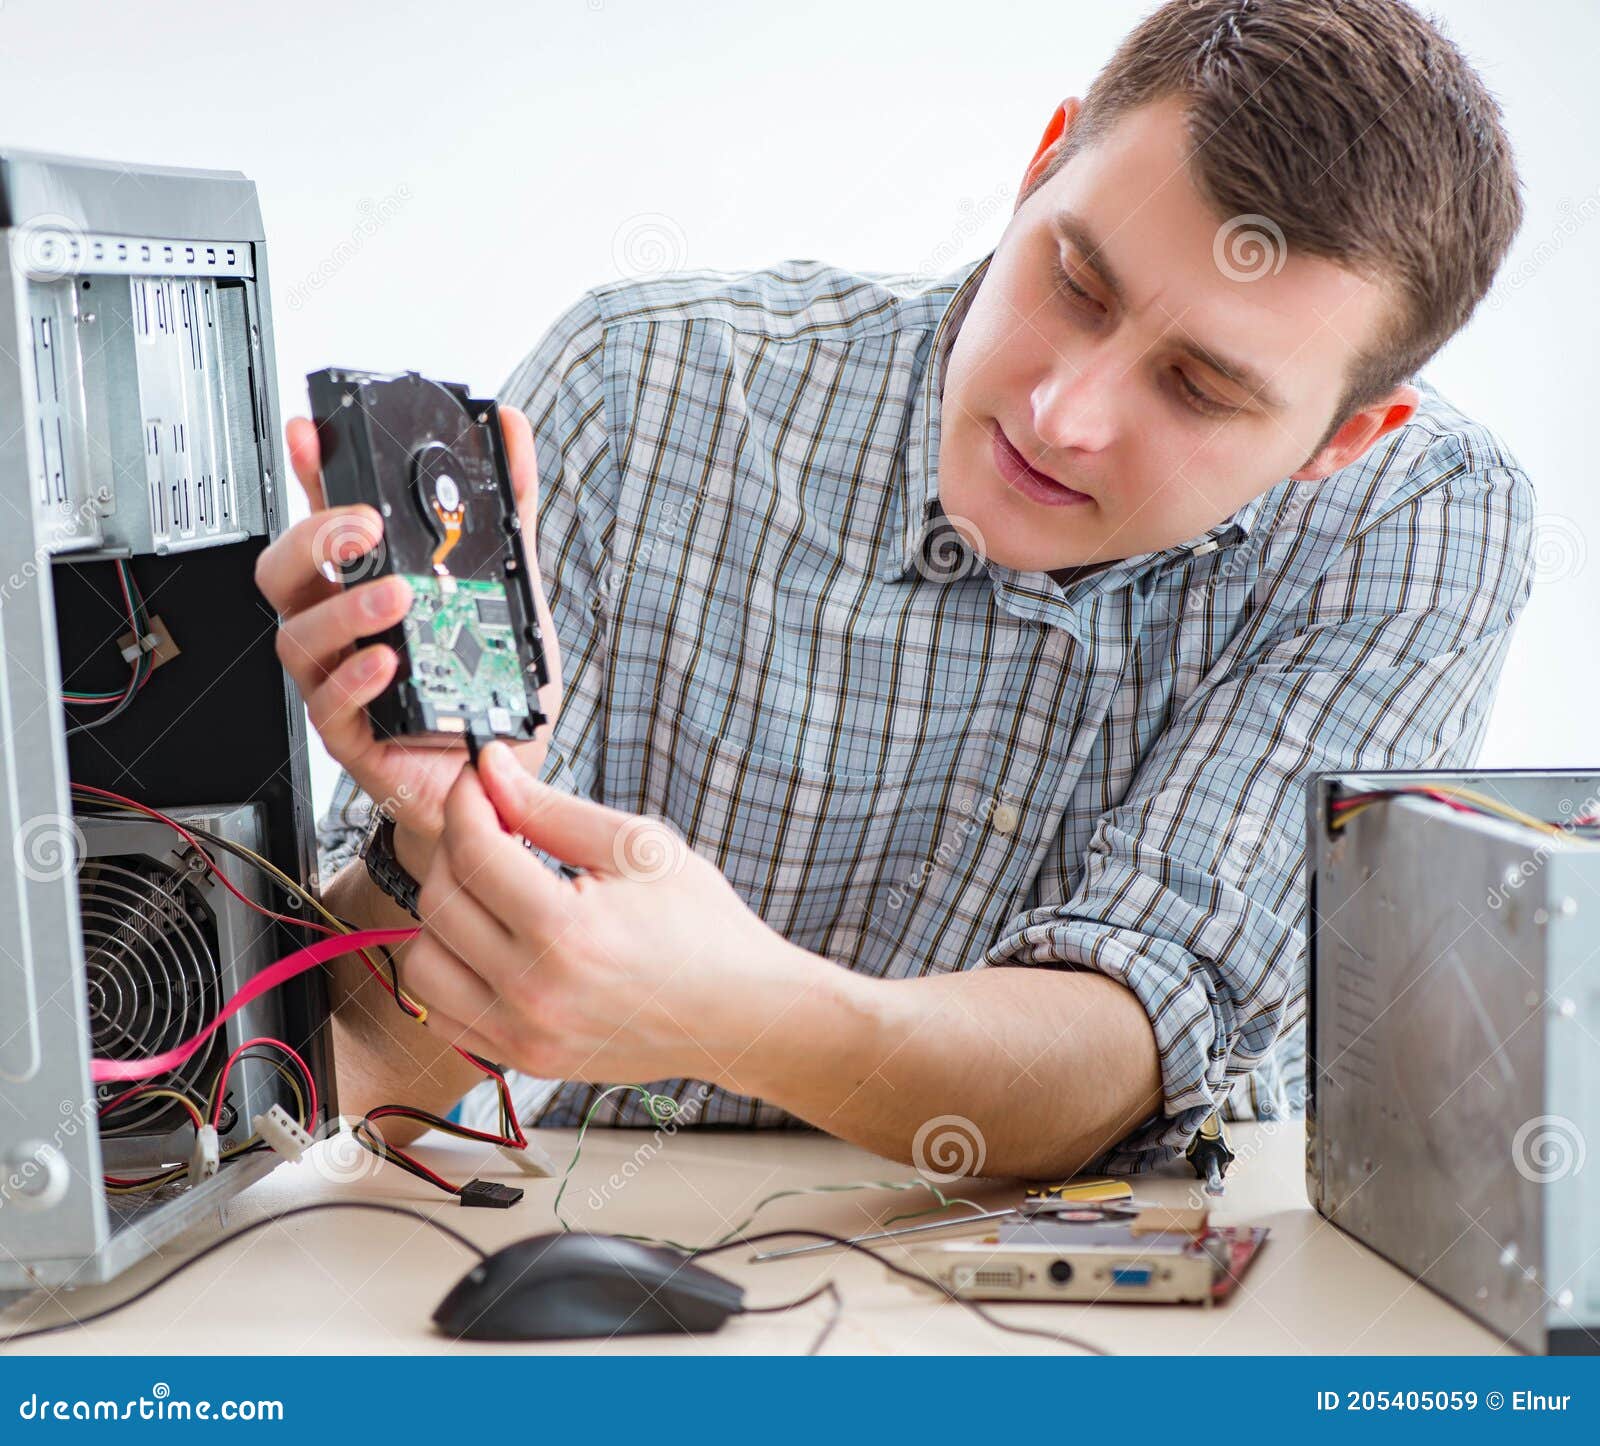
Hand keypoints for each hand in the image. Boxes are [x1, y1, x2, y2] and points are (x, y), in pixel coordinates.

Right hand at [254, 408, 561, 874]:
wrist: (499, 776)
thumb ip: (508, 512)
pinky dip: (356, 681)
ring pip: (300, 636)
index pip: (325, 519)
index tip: (310, 432)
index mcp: (367, 584)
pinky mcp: (351, 735)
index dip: (308, 473)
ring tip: (395, 599)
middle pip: (286, 571)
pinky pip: (330, 705)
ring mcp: (340, 681)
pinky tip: (386, 665)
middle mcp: (342, 629)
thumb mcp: (510, 586)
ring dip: (345, 611)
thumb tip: (514, 434)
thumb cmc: (488, 684)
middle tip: (366, 527)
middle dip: (314, 538)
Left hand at [401, 742, 824, 1085]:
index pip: (474, 848)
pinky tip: (492, 939)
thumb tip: (489, 770)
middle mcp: (532, 991)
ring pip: (422, 960)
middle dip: (457, 846)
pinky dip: (452, 968)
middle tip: (494, 824)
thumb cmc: (703, 928)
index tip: (480, 778)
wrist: (741, 1013)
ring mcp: (523, 1034)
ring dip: (446, 912)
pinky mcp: (522, 1058)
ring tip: (493, 888)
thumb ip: (552, 810)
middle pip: (440, 899)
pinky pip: (443, 1011)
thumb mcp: (638, 848)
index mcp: (565, 931)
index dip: (467, 798)